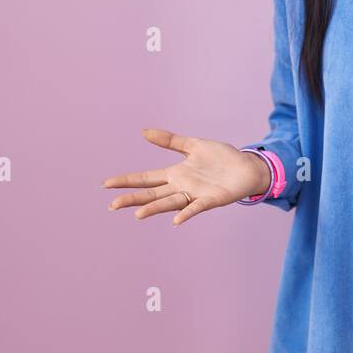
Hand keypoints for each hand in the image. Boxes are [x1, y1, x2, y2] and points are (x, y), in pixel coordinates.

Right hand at [103, 128, 269, 226]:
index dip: (127, 181)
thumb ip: (170, 140)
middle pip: (152, 194)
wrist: (247, 166)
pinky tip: (176, 220)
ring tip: (138, 214)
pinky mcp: (212, 199)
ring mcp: (195, 194)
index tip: (106, 184)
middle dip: (132, 199)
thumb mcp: (193, 145)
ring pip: (170, 202)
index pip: (146, 178)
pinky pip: (197, 207)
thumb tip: (144, 132)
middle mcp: (182, 187)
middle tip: (112, 205)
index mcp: (175, 174)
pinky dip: (187, 213)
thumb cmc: (221, 158)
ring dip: (155, 208)